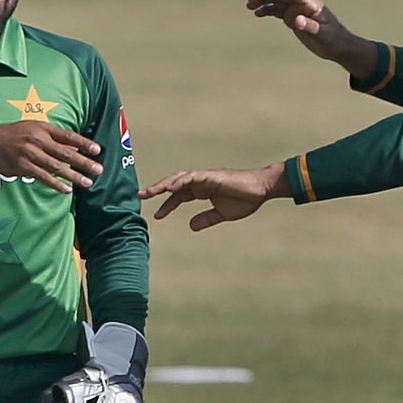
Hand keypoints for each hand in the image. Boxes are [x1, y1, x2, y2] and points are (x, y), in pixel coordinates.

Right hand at [0, 120, 102, 192]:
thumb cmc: (14, 135)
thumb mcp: (34, 129)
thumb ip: (54, 138)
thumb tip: (75, 146)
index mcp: (43, 128)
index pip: (68, 135)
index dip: (84, 143)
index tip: (97, 150)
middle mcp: (38, 140)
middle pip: (66, 152)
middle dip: (84, 162)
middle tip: (99, 169)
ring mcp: (30, 154)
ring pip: (57, 166)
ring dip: (74, 176)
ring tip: (87, 182)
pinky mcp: (23, 167)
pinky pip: (43, 177)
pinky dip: (56, 184)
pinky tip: (67, 190)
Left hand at [144, 164, 287, 230]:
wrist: (261, 190)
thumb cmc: (245, 200)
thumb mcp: (222, 214)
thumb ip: (206, 219)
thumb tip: (190, 227)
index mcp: (202, 189)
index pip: (179, 196)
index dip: (167, 205)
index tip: (157, 216)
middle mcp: (200, 181)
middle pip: (173, 184)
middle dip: (157, 190)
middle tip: (140, 196)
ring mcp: (204, 177)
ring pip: (178, 178)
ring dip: (162, 184)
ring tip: (148, 193)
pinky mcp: (210, 176)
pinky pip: (191, 177)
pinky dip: (179, 182)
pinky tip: (169, 188)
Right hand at [246, 0, 378, 79]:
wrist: (339, 47)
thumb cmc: (334, 40)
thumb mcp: (324, 35)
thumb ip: (310, 26)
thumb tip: (295, 20)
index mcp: (311, 4)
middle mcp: (303, 4)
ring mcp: (298, 11)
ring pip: (278, 2)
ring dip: (264, 2)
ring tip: (249, 5)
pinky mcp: (294, 19)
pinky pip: (279, 11)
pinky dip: (268, 11)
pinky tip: (257, 13)